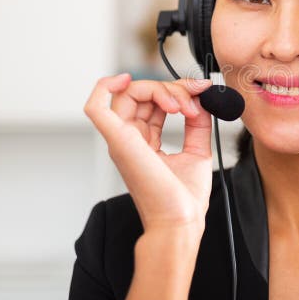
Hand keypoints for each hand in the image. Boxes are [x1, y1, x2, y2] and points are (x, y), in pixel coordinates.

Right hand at [83, 73, 213, 233]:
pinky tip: (124, 78)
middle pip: (140, 93)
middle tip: (195, 100)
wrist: (181, 220)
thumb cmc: (184, 198)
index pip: (152, 101)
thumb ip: (198, 124)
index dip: (177, 90)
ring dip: (160, 88)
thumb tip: (201, 99)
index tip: (203, 92)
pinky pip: (95, 107)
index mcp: (143, 141)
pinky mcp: (117, 141)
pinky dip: (104, 86)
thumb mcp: (197, 151)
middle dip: (172, 88)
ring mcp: (120, 139)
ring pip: (127, 93)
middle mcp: (128, 138)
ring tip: (182, 106)